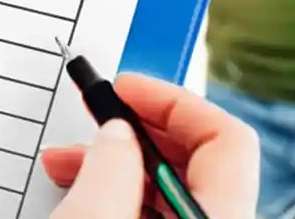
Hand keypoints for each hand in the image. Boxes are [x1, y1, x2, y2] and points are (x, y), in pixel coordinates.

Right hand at [43, 73, 258, 217]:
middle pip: (201, 159)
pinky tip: (79, 191)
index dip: (173, 102)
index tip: (126, 89)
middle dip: (138, 129)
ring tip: (66, 161)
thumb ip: (111, 167)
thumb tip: (118, 131)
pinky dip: (119, 192)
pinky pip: (155, 212)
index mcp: (217, 217)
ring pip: (173, 187)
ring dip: (119, 162)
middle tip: (97, 115)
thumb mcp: (90, 218)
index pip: (227, 138)